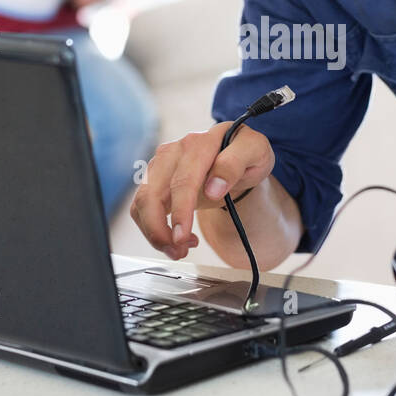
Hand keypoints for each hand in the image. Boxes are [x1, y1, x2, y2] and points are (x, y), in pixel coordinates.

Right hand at [129, 122, 274, 260]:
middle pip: (152, 194)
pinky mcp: (154, 180)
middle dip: (160, 229)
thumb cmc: (245, 152)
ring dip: (154, 233)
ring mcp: (160, 166)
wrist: (236, 153)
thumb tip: (214, 187)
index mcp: (199, 144)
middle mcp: (174, 153)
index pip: (184, 180)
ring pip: (142, 203)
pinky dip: (152, 229)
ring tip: (178, 250)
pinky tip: (176, 238)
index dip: (182, 210)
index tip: (183, 235)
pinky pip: (141, 208)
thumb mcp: (254, 151)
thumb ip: (235, 165)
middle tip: (178, 251)